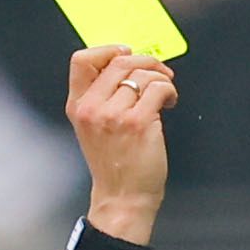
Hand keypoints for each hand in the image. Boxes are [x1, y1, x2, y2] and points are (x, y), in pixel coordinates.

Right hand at [65, 46, 177, 235]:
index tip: (126, 54)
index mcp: (79, 107)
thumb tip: (128, 66)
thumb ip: (101, 98)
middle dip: (146, 61)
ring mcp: (115, 115)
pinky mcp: (139, 122)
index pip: (82, 60)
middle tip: (159, 72)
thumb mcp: (94, 129)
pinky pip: (159, 88)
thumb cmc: (115, 167)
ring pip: (142, 74)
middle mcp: (93, 108)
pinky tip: (170, 101)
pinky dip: (170, 90)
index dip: (108, 50)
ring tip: (166, 93)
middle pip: (119, 61)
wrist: (123, 199)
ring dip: (161, 78)